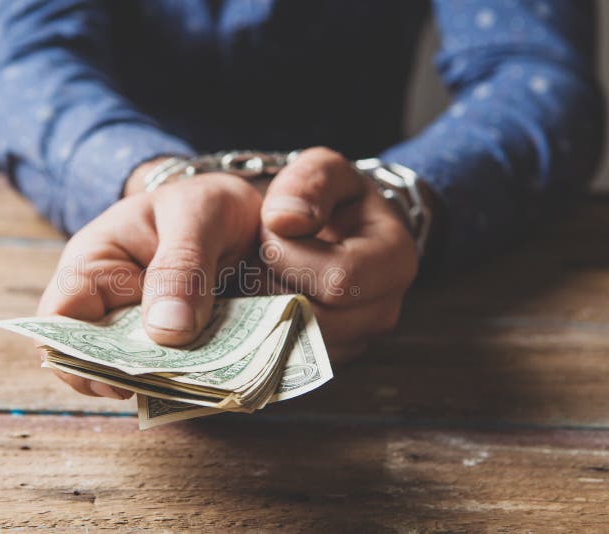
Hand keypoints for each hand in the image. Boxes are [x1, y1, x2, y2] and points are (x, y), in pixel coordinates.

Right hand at [37, 172, 261, 397]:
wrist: (238, 211)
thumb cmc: (201, 203)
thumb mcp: (195, 216)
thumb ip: (180, 267)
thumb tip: (165, 333)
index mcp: (93, 263)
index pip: (59, 317)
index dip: (74, 354)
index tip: (118, 379)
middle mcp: (109, 304)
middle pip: (95, 357)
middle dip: (127, 377)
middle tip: (168, 387)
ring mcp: (142, 329)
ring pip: (136, 373)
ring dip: (163, 384)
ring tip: (196, 386)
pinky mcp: (177, 347)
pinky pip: (173, 373)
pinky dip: (191, 380)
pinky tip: (213, 381)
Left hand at [259, 147, 419, 360]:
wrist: (331, 229)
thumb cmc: (328, 197)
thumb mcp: (322, 170)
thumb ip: (308, 183)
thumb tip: (285, 222)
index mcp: (393, 261)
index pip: (336, 279)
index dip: (288, 253)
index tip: (271, 226)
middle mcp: (382, 310)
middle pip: (314, 318)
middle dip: (271, 283)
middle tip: (259, 253)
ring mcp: (355, 340)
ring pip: (295, 342)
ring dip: (263, 306)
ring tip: (263, 271)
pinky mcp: (325, 357)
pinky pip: (286, 356)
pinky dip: (265, 328)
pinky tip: (262, 296)